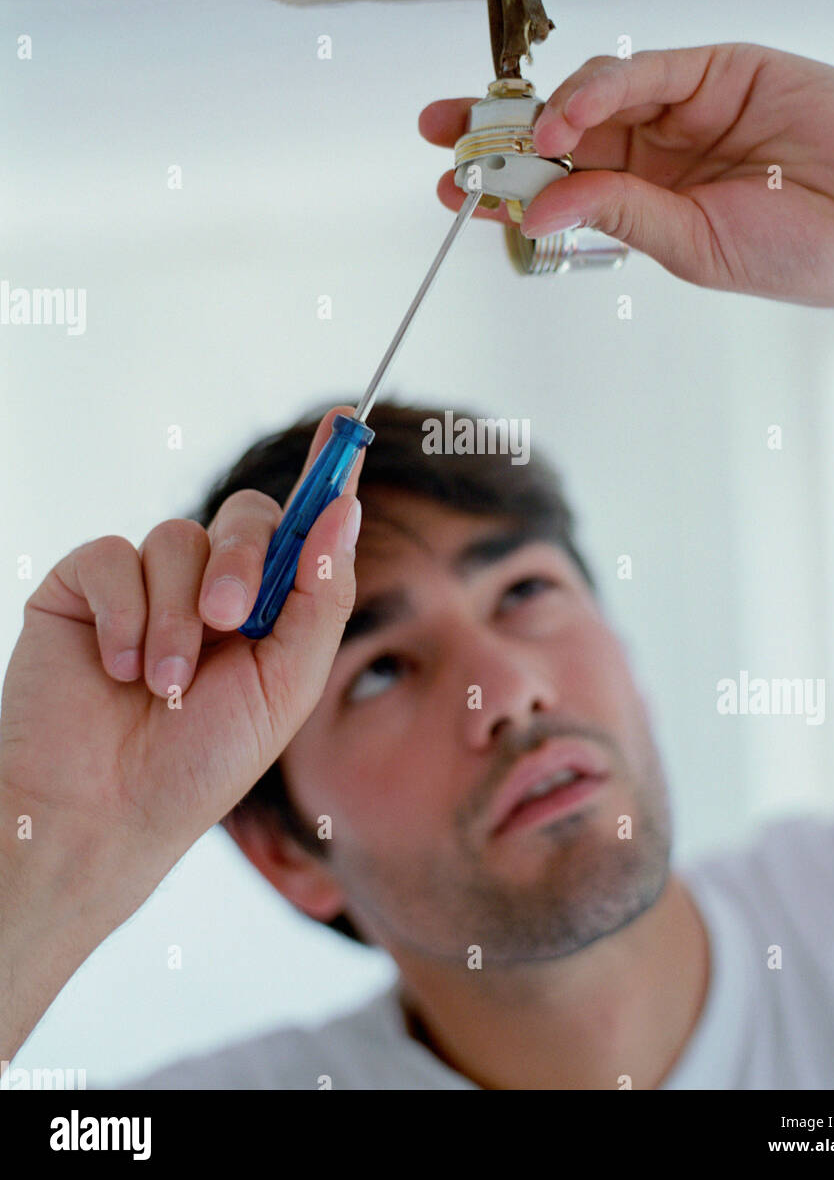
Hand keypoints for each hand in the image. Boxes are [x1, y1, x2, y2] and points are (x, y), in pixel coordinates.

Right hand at [0, 406, 362, 907]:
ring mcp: (146, 583)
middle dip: (243, 561)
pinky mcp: (84, 587)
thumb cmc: (200, 764)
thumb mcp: (286, 684)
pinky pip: (112, 554)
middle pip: (246, 517)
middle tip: (229, 620)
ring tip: (161, 684)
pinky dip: (122, 612)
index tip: (346, 424)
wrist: (104, 813)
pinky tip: (118, 666)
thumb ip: (320, 595)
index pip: (301, 527)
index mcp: (269, 609)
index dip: (325, 474)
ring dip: (175, 616)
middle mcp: (211, 586)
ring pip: (177, 538)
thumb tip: (343, 508)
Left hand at [420, 43, 833, 306]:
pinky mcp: (717, 69)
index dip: (503, 184)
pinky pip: (645, 70)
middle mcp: (657, 152)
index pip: (558, 186)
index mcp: (646, 202)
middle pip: (560, 133)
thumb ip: (616, 215)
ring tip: (516, 142)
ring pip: (594, 95)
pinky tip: (570, 117)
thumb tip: (539, 208)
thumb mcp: (691, 247)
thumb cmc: (803, 251)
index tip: (451, 187)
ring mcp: (685, 108)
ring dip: (545, 113)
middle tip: (446, 135)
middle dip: (500, 134)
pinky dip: (600, 88)